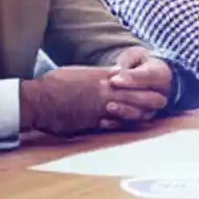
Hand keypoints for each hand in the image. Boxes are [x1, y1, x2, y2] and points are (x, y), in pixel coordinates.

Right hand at [20, 65, 166, 135]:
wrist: (39, 99)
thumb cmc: (54, 84)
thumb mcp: (80, 73)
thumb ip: (99, 75)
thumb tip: (112, 74)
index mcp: (104, 76)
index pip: (135, 79)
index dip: (146, 84)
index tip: (152, 87)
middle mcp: (108, 90)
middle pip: (143, 95)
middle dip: (153, 99)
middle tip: (160, 102)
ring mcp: (103, 106)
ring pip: (135, 110)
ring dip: (142, 113)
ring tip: (149, 115)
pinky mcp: (95, 121)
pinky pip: (117, 124)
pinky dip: (123, 124)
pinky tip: (127, 124)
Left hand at [105, 48, 172, 126]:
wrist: (145, 78)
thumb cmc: (137, 65)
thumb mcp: (135, 56)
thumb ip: (128, 61)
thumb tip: (116, 74)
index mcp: (162, 75)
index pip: (151, 77)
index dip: (132, 79)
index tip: (113, 79)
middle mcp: (161, 95)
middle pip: (151, 99)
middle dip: (129, 96)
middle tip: (109, 91)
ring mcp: (152, 110)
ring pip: (142, 115)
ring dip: (125, 111)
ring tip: (109, 106)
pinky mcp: (139, 121)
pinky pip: (130, 126)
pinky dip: (116, 124)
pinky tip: (103, 121)